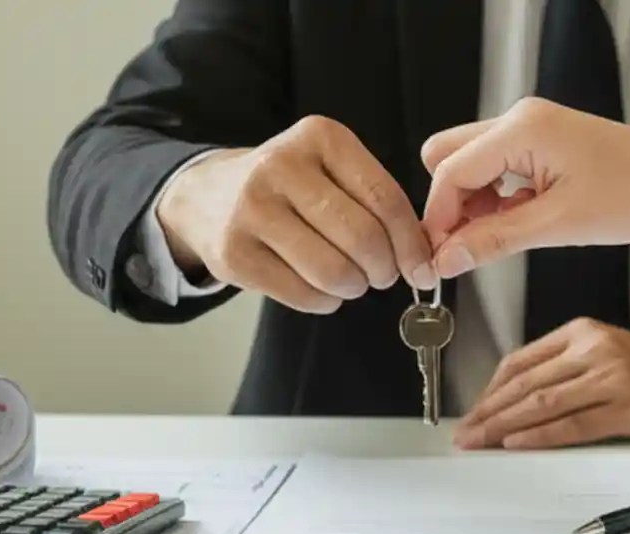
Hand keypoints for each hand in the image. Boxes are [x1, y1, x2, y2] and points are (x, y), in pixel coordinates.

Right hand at [157, 115, 435, 313]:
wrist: (207, 196)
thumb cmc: (289, 189)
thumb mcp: (331, 169)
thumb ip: (377, 202)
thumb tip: (422, 259)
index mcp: (319, 137)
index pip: (385, 198)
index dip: (411, 243)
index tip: (422, 268)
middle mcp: (281, 166)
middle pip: (362, 237)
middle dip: (384, 269)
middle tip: (382, 275)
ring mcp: (252, 209)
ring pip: (333, 271)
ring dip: (354, 288)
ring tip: (351, 282)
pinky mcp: (234, 253)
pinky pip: (303, 294)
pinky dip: (324, 302)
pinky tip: (320, 289)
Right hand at [421, 97, 629, 277]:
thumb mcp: (557, 227)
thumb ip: (494, 241)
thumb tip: (447, 259)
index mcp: (522, 129)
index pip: (451, 172)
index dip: (438, 220)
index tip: (437, 261)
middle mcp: (522, 119)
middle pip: (450, 158)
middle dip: (451, 206)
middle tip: (464, 249)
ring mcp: (533, 127)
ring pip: (472, 164)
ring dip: (475, 205)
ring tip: (499, 239)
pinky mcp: (544, 141)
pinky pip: (499, 167)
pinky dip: (498, 199)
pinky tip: (519, 223)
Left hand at [454, 319, 629, 449]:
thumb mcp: (604, 351)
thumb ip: (563, 368)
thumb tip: (513, 401)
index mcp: (581, 332)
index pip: (520, 361)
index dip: (489, 390)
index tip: (472, 412)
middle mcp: (593, 349)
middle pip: (525, 383)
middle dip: (488, 412)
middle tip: (464, 433)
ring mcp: (611, 377)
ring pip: (543, 403)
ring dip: (504, 427)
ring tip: (481, 443)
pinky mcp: (628, 407)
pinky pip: (574, 424)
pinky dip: (540, 436)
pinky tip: (518, 444)